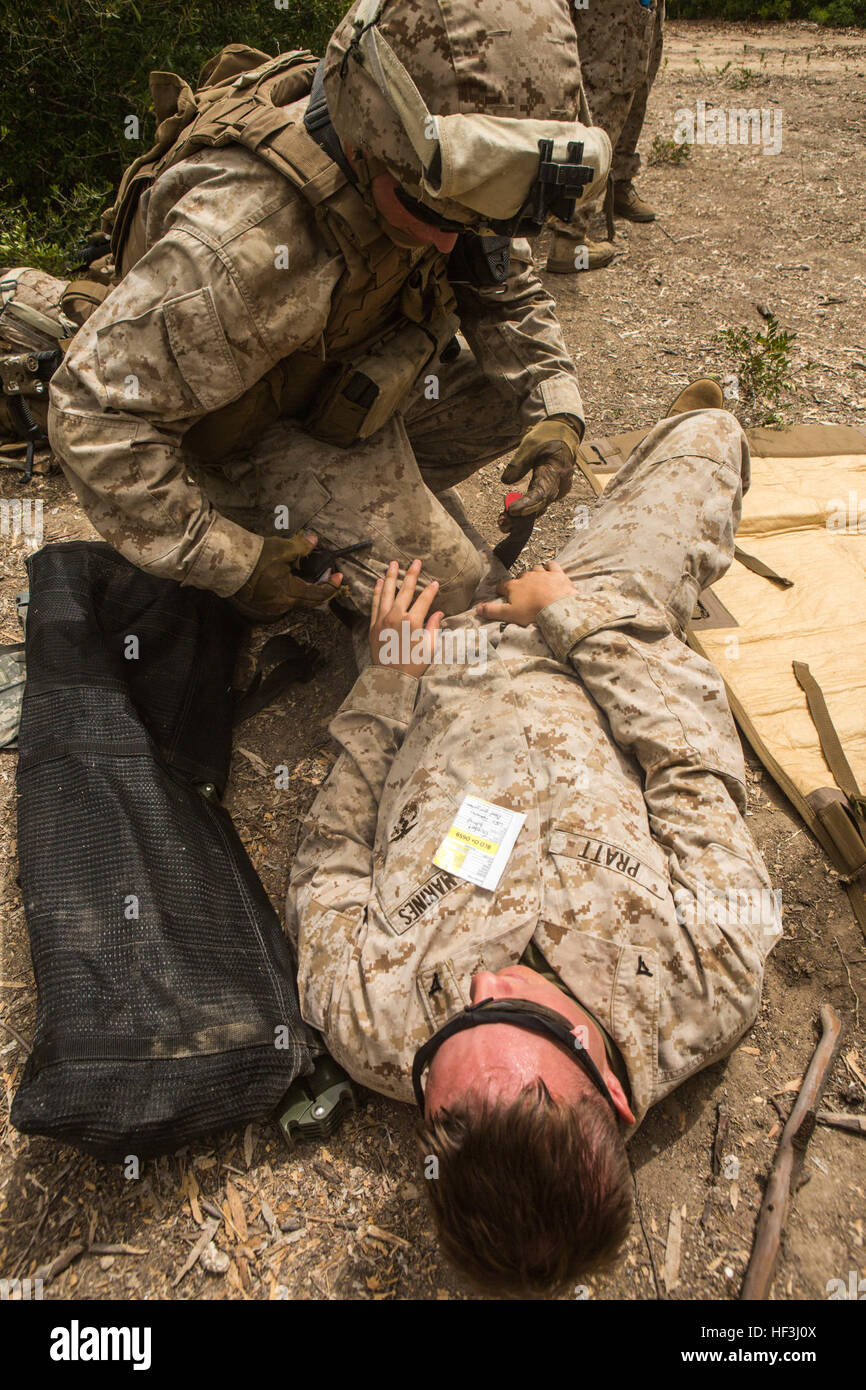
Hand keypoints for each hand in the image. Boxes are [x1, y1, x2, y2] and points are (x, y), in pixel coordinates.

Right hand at [232, 532, 341, 621]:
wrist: (227, 564)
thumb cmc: (255, 558)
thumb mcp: (283, 549)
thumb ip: (302, 547)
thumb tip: (314, 540)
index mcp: (290, 594)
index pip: (318, 595)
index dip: (331, 586)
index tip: (338, 576)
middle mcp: (281, 605)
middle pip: (307, 600)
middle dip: (318, 587)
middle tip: (324, 574)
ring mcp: (270, 606)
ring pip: (294, 599)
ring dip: (302, 587)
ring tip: (303, 571)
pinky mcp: (260, 603)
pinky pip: (281, 598)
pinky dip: (289, 588)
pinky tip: (286, 576)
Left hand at [369, 558, 443, 677]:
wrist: (390, 678)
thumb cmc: (413, 666)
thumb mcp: (429, 648)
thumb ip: (433, 628)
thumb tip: (438, 614)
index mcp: (412, 622)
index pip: (424, 600)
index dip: (430, 590)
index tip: (435, 582)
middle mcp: (396, 617)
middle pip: (405, 591)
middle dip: (411, 575)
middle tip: (416, 562)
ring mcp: (382, 620)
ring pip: (387, 592)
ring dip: (391, 577)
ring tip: (393, 563)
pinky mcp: (373, 626)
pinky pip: (375, 603)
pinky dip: (377, 592)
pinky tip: (380, 582)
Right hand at [475, 560, 575, 626]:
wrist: (557, 606)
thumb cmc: (533, 611)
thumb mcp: (509, 614)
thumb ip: (492, 611)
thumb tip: (477, 609)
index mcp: (514, 587)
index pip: (502, 586)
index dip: (500, 590)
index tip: (500, 593)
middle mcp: (526, 577)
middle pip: (520, 577)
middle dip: (519, 583)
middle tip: (521, 592)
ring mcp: (542, 573)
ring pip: (535, 569)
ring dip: (533, 573)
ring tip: (534, 580)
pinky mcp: (556, 574)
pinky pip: (551, 565)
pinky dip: (549, 566)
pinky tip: (549, 569)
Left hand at [500, 417, 580, 528]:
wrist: (562, 435)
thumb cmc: (545, 437)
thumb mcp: (529, 445)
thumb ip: (518, 464)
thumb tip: (506, 481)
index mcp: (556, 470)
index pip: (542, 492)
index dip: (527, 504)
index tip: (511, 510)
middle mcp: (560, 484)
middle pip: (541, 504)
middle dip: (522, 516)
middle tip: (502, 523)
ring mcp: (558, 489)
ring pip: (540, 507)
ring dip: (522, 517)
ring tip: (502, 524)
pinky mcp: (553, 492)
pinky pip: (540, 504)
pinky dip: (526, 510)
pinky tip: (510, 517)